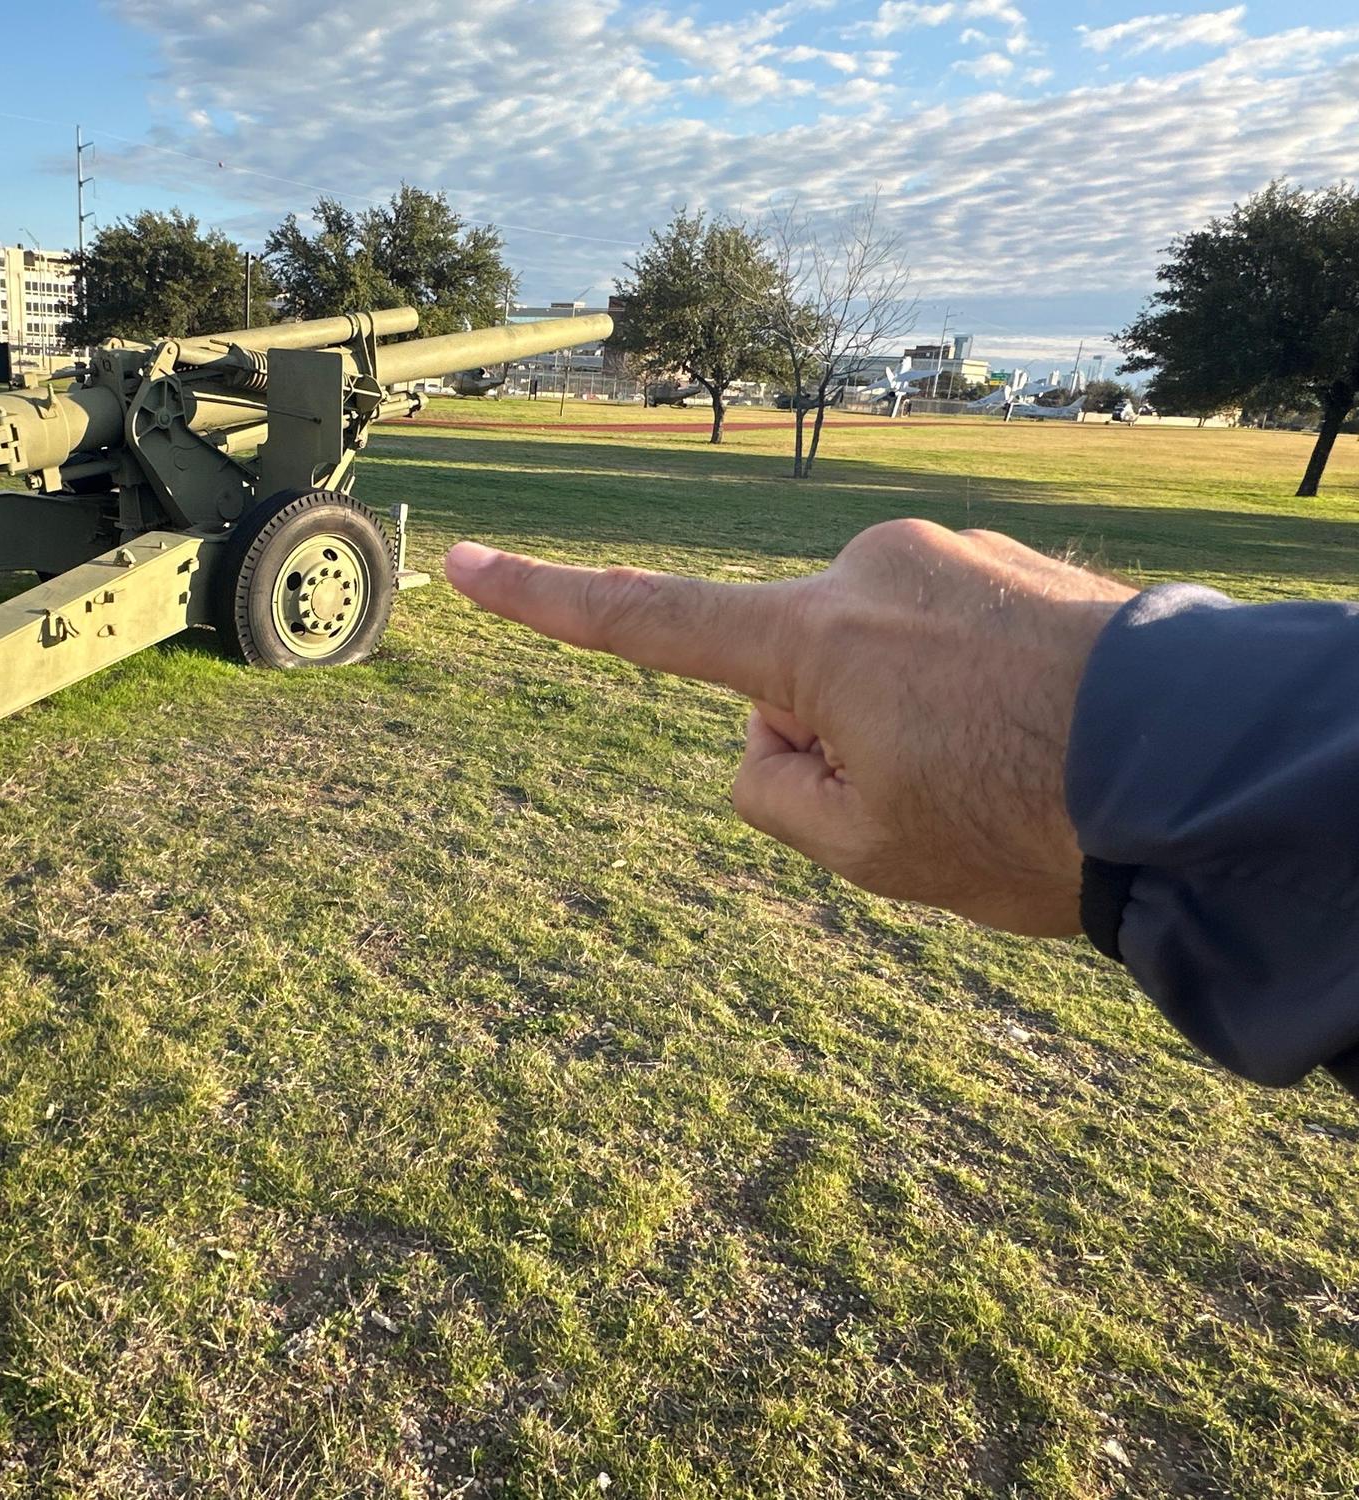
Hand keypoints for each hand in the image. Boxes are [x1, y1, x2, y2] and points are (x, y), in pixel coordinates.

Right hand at [445, 521, 1135, 935]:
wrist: (1212, 772)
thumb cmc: (1032, 823)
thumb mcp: (865, 855)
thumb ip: (769, 792)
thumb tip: (768, 736)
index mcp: (812, 640)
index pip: (644, 621)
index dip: (545, 601)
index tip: (466, 558)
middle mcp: (866, 570)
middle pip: (783, 668)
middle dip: (824, 731)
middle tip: (930, 804)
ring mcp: (944, 554)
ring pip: (865, 653)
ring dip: (899, 712)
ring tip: (1000, 772)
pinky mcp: (1006, 559)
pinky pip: (935, 629)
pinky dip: (958, 685)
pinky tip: (1032, 732)